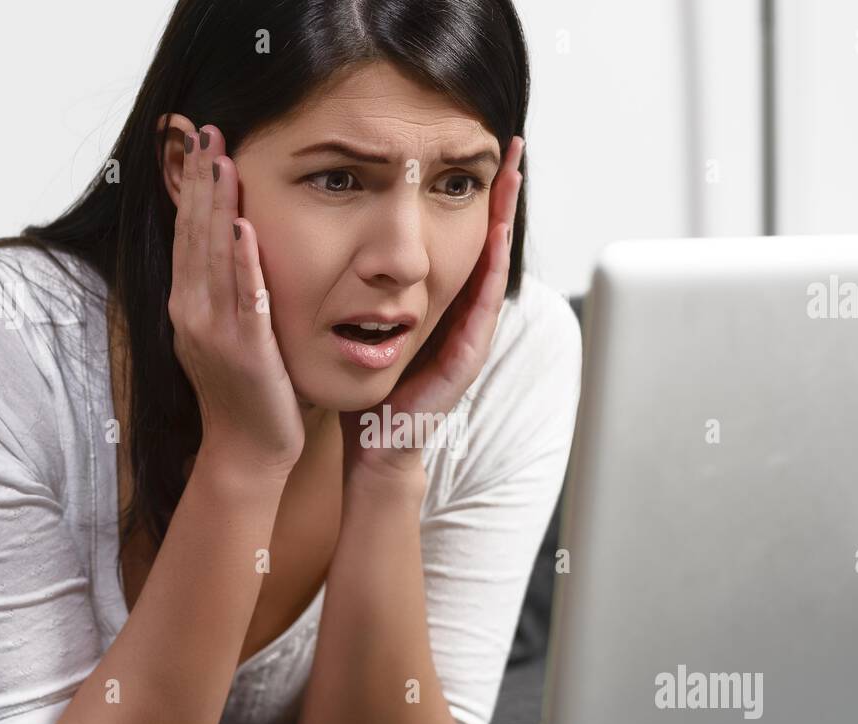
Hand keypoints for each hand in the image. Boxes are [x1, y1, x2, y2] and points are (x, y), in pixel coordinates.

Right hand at [168, 122, 303, 477]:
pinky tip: (244, 227)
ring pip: (213, 258)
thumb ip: (227, 293)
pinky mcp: (245, 352)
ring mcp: (215, 333)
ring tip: (223, 160)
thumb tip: (233, 247)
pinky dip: (242, 263)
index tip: (199, 144)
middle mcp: (192, 314)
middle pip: (194, 236)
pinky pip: (244, 299)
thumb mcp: (228, 335)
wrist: (248, 452)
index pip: (187, 236)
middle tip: (208, 131)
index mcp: (187, 307)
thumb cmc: (246, 393)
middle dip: (201, 182)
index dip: (192, 189)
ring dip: (217, 207)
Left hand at [339, 135, 524, 478]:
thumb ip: (363, 286)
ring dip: (506, 220)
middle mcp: (461, 313)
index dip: (471, 195)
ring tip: (515, 177)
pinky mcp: (465, 358)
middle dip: (501, 195)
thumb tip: (341, 240)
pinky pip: (483, 304)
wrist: (375, 443)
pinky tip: (497, 234)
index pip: (459, 237)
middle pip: (487, 242)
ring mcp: (469, 334)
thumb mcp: (364, 322)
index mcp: (438, 301)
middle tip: (512, 146)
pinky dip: (493, 268)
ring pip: (493, 264)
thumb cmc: (366, 386)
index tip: (478, 147)